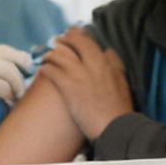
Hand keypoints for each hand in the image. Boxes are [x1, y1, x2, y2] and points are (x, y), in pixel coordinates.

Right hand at [0, 45, 28, 144]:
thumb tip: (12, 76)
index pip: (3, 50)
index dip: (19, 58)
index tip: (27, 70)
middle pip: (9, 56)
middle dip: (22, 69)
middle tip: (25, 85)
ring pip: (8, 70)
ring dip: (17, 85)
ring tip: (16, 97)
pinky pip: (2, 86)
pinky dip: (8, 95)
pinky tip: (6, 103)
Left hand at [37, 27, 132, 141]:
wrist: (115, 128)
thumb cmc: (120, 110)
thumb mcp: (123, 83)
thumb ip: (115, 65)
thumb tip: (107, 51)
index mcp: (107, 63)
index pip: (91, 42)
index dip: (80, 37)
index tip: (74, 36)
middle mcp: (93, 64)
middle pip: (75, 42)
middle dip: (64, 39)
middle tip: (57, 41)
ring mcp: (80, 74)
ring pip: (60, 55)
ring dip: (51, 54)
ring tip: (46, 56)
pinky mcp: (68, 87)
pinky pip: (51, 71)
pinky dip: (45, 68)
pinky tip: (42, 70)